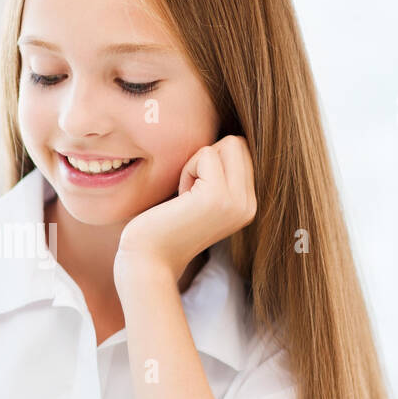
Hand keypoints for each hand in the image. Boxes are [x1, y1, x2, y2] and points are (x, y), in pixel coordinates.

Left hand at [115, 135, 256, 285]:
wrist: (148, 260)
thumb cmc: (164, 225)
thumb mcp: (201, 198)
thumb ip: (219, 175)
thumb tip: (224, 138)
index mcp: (248, 205)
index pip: (242, 152)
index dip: (212, 161)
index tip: (194, 190)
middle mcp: (249, 205)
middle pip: (238, 143)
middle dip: (207, 157)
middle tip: (188, 190)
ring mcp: (236, 202)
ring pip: (227, 144)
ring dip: (197, 163)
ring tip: (185, 196)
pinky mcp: (217, 197)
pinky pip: (206, 154)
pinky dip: (187, 170)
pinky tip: (180, 198)